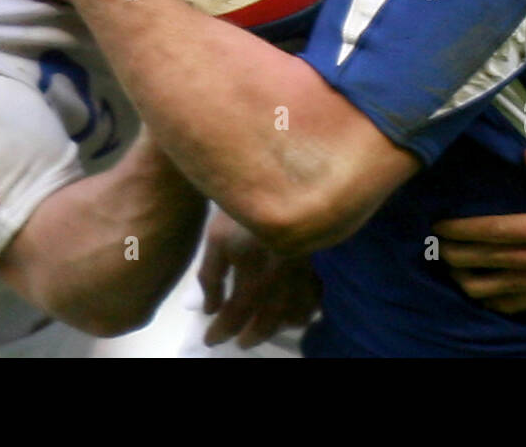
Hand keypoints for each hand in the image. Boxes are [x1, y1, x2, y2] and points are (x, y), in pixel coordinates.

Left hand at [198, 210, 319, 348]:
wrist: (277, 182)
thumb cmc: (239, 210)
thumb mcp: (216, 240)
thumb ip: (211, 277)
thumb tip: (210, 309)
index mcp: (254, 280)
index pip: (236, 317)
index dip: (222, 332)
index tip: (210, 339)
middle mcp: (281, 284)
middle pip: (268, 322)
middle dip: (252, 335)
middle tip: (240, 342)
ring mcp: (302, 274)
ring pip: (297, 313)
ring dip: (280, 326)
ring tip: (268, 327)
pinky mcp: (315, 260)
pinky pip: (316, 294)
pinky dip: (307, 308)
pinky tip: (298, 308)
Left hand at [433, 149, 525, 314]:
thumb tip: (525, 157)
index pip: (496, 233)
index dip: (462, 232)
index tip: (439, 227)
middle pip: (494, 265)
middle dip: (459, 258)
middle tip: (435, 248)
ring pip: (507, 292)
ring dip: (475, 283)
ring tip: (454, 270)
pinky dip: (503, 301)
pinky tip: (488, 293)